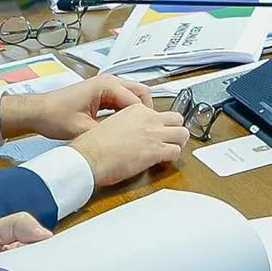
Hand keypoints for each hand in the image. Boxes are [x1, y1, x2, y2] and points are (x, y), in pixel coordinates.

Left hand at [3, 75, 150, 140]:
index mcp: (106, 85)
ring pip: (133, 95)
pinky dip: (127, 110)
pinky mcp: (101, 92)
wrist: (36, 112)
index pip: (137, 100)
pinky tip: (124, 125)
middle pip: (141, 92)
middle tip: (146, 130)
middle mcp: (109, 81)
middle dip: (146, 111)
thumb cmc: (54, 116)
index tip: (148, 134)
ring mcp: (105, 85)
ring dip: (136, 111)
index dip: (144, 118)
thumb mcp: (82, 129)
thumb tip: (127, 142)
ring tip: (137, 129)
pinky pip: (122, 99)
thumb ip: (107, 133)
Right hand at [64, 102, 189, 185]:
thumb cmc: (93, 145)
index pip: (158, 112)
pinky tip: (164, 160)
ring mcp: (155, 134)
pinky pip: (176, 152)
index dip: (159, 124)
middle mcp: (148, 119)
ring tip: (170, 150)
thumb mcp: (111, 123)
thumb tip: (131, 132)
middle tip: (170, 139)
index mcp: (136, 110)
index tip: (155, 131)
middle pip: (177, 119)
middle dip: (175, 129)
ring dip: (178, 142)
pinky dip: (173, 157)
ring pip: (182, 134)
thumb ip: (127, 123)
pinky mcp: (156, 151)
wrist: (89, 157)